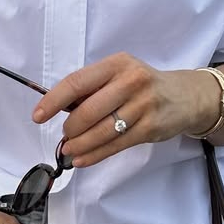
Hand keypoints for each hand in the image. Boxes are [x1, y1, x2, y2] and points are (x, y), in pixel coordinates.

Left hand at [31, 54, 221, 167]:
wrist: (186, 97)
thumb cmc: (144, 86)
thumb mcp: (120, 74)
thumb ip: (94, 88)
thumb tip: (59, 107)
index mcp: (117, 64)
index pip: (77, 82)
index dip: (53, 101)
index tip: (38, 115)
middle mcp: (130, 81)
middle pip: (87, 111)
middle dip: (70, 128)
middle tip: (65, 136)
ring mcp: (142, 105)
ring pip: (101, 131)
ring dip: (79, 145)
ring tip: (69, 150)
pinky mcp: (150, 128)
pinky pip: (115, 145)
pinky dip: (94, 155)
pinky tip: (81, 159)